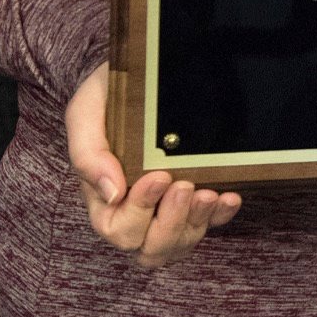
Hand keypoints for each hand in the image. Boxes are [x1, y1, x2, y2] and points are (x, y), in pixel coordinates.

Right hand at [65, 65, 236, 269]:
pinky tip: (229, 196)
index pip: (116, 227)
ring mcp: (166, 205)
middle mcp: (135, 208)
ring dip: (195, 223)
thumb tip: (112, 193)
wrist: (142, 68)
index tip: (159, 176)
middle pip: (148, 248)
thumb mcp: (88, 111)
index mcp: (104, 195)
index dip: (138, 213)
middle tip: (184, 186)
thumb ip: (88, 152)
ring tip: (208, 193)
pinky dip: (220, 216)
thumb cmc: (108, 93)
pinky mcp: (195, 195)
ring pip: (178, 244)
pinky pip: (209, 222)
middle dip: (168, 224)